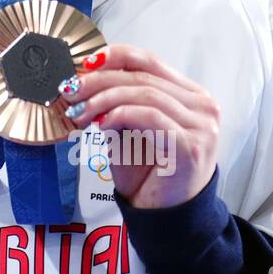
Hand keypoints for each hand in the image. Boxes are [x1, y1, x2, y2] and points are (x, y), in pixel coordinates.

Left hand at [61, 45, 219, 208]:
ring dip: (103, 99)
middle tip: (70, 90)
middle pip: (142, 76)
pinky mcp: (191, 145)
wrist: (165, 218)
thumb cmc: (148, 174)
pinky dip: (120, 115)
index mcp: (190, 95)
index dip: (114, 56)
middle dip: (99, 80)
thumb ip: (117, 102)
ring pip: (144, 93)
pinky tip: (101, 124)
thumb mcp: (129, 129)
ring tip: (79, 111)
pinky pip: (149, 116)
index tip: (84, 63)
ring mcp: (201, 125)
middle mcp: (202, 105)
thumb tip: (85, 79)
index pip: (149, 60)